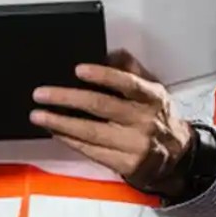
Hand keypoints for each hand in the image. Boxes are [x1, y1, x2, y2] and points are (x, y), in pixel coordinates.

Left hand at [29, 51, 192, 195]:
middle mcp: (143, 120)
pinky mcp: (124, 164)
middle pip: (101, 107)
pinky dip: (69, 140)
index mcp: (151, 97)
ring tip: (38, 115)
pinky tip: (54, 131)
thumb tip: (109, 52)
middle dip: (67, 99)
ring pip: (91, 133)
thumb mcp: (153, 89)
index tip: (78, 70)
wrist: (177, 158)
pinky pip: (91, 151)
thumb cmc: (157, 117)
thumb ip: (131, 70)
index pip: (127, 83)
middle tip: (42, 94)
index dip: (102, 75)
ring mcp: (134, 145)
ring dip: (60, 123)